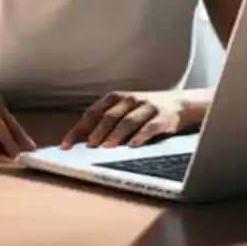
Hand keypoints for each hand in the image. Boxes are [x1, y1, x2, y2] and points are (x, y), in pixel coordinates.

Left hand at [60, 90, 201, 149]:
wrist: (180, 104)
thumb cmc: (145, 111)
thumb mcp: (124, 110)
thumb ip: (107, 121)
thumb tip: (83, 143)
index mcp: (115, 98)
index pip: (92, 113)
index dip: (78, 129)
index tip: (66, 145)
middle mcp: (129, 99)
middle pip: (109, 116)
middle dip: (96, 132)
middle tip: (88, 147)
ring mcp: (146, 107)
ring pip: (127, 121)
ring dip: (115, 135)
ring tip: (106, 147)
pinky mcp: (162, 117)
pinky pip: (149, 127)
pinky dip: (140, 136)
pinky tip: (132, 146)